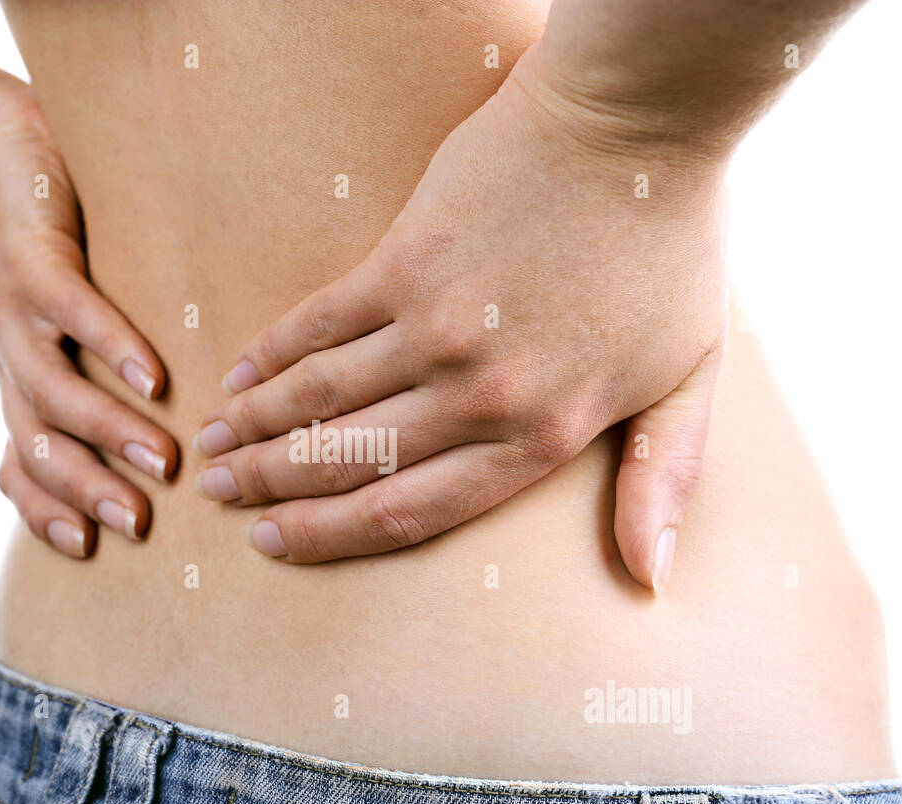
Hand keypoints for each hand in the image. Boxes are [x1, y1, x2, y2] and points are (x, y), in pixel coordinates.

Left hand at [0, 88, 177, 556]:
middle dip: (85, 489)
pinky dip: (113, 348)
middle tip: (136, 526)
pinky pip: (72, 313)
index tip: (87, 548)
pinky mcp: (32, 261)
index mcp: (16, 382)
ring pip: (52, 390)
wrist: (0, 146)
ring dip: (107, 432)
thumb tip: (165, 427)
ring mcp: (12, 312)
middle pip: (36, 444)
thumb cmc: (55, 244)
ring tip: (163, 462)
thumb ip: (95, 375)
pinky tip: (154, 378)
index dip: (43, 509)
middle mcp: (7, 358)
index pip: (17, 464)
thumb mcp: (64, 325)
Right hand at [191, 47, 728, 590]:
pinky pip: (321, 322)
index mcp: (541, 434)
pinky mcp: (407, 259)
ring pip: (322, 398)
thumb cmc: (671, 249)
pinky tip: (237, 373)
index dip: (333, 535)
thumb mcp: (690, 378)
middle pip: (351, 462)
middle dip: (272, 487)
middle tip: (217, 496)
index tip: (278, 542)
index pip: (412, 510)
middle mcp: (479, 394)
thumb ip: (661, 477)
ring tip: (211, 447)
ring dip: (255, 427)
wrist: (638, 124)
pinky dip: (273, 351)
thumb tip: (652, 581)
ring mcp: (436, 325)